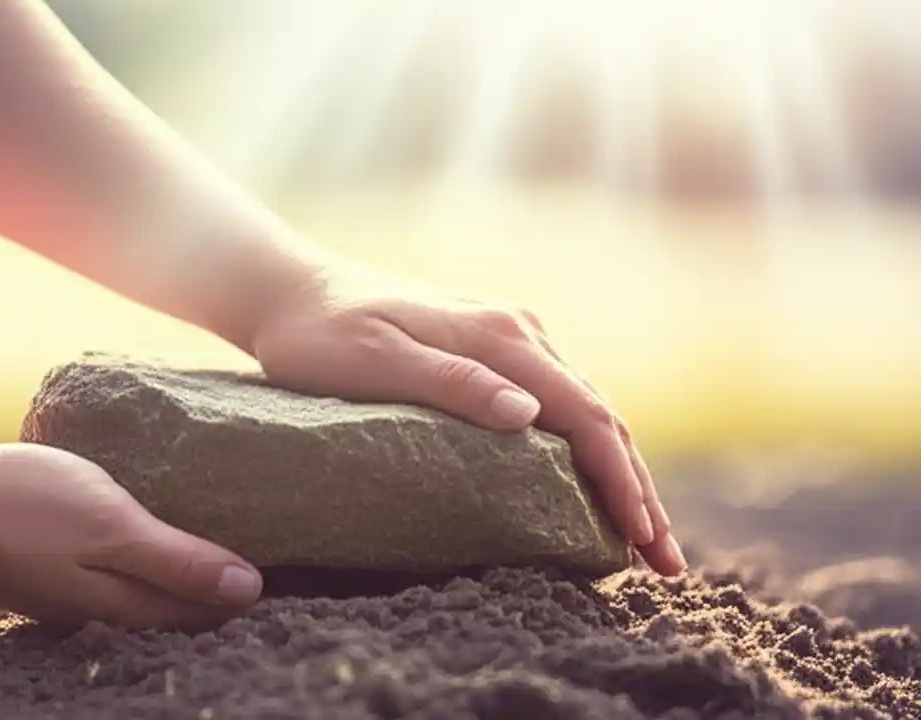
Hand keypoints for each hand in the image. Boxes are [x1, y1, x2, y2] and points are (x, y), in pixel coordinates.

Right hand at [0, 443, 262, 628]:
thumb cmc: (23, 511)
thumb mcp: (112, 526)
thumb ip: (177, 560)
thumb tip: (249, 591)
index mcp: (127, 605)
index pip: (205, 612)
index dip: (246, 593)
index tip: (289, 565)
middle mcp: (103, 611)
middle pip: (178, 608)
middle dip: (221, 589)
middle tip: (265, 552)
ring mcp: (73, 593)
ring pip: (146, 592)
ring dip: (183, 574)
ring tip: (219, 543)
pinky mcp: (50, 570)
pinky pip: (115, 574)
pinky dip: (145, 560)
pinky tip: (151, 537)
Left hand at [250, 268, 684, 575]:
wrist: (293, 290)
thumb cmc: (322, 335)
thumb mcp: (376, 362)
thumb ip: (453, 384)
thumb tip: (530, 416)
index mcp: (500, 337)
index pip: (586, 416)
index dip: (620, 480)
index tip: (642, 538)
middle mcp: (519, 331)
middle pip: (602, 417)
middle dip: (639, 491)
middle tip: (667, 563)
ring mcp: (510, 338)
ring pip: (588, 411)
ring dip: (621, 475)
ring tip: (645, 539)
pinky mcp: (493, 349)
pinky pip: (561, 404)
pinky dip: (589, 451)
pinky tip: (593, 487)